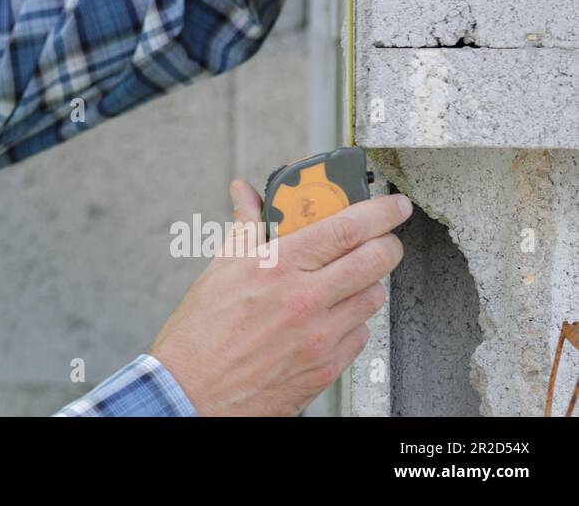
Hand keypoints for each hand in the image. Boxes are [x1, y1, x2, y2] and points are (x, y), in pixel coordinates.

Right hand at [149, 178, 411, 415]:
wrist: (192, 392)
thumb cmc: (200, 333)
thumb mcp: (220, 268)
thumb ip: (245, 226)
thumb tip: (245, 194)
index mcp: (276, 266)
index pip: (346, 228)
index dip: (381, 212)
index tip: (393, 206)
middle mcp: (304, 299)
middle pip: (377, 260)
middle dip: (387, 244)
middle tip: (380, 240)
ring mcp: (320, 336)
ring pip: (374, 297)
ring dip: (366, 283)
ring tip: (342, 282)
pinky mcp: (326, 367)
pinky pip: (360, 334)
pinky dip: (352, 321)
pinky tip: (327, 317)